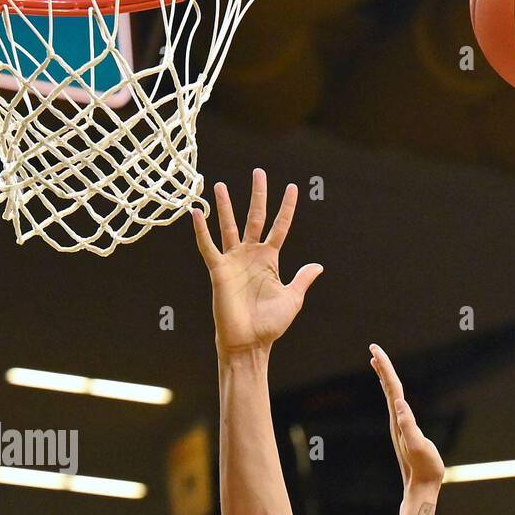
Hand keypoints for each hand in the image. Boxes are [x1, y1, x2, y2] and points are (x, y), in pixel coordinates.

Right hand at [194, 169, 323, 356]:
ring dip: (225, 206)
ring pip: (229, 226)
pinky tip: (196, 212)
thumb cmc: (270, 324)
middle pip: (255, 218)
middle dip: (258, 195)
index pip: (279, 227)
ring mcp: (234, 261)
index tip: (293, 187)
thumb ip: (302, 279)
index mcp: (270, 260)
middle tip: (259, 172)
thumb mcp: (292, 299)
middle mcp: (251, 255)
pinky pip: (208, 246)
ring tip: (219, 185)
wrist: (250, 342)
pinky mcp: (218, 270)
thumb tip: (318, 266)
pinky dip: (201, 230)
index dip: (286, 208)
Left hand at [370, 344, 444, 493]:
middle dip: (382, 367)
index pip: (392, 387)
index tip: (375, 350)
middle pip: (388, 388)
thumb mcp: (419, 446)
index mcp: (399, 420)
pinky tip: (394, 393)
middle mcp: (396, 420)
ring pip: (390, 396)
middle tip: (374, 348)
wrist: (421, 488)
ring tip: (377, 364)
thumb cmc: (425, 469)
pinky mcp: (405, 432)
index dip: (385, 367)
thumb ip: (409, 426)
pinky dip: (393, 393)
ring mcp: (399, 426)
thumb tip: (400, 403)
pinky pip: (396, 406)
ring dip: (384, 378)